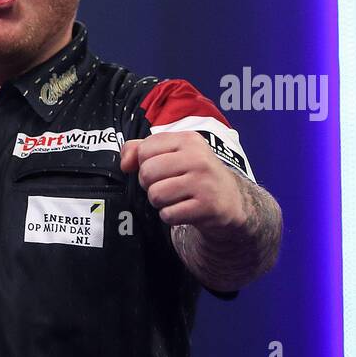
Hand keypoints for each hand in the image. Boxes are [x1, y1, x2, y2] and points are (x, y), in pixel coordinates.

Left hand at [120, 132, 246, 231]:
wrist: (231, 200)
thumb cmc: (195, 175)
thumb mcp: (173, 153)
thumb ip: (141, 149)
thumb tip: (125, 163)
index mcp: (188, 140)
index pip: (144, 149)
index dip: (143, 163)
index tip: (158, 169)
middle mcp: (198, 158)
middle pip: (147, 172)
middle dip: (149, 184)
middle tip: (166, 186)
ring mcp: (204, 182)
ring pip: (155, 194)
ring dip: (159, 202)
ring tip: (175, 198)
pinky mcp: (207, 206)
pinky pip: (168, 214)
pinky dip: (170, 216)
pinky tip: (184, 209)